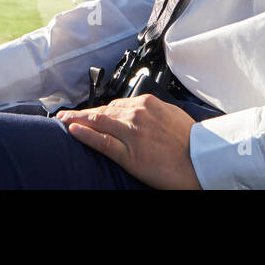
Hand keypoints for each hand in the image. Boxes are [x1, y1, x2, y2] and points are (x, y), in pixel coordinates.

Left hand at [55, 95, 201, 189]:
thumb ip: (153, 112)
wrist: (201, 161)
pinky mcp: (129, 153)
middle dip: (82, 113)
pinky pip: (102, 141)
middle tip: (66, 114)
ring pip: (98, 122)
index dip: (98, 109)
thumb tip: (143, 112)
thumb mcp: (172, 115)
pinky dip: (85, 134)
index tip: (89, 112)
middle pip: (102, 111)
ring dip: (76, 120)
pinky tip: (72, 130)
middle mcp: (137, 114)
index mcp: (148, 104)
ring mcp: (132, 133)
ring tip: (62, 120)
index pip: (115, 104)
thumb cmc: (191, 142)